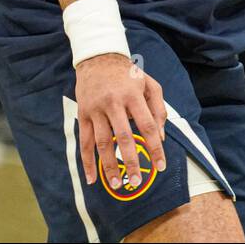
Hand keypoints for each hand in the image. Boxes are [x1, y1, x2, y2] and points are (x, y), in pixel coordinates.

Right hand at [75, 53, 169, 189]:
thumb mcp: (150, 84)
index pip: (148, 126)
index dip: (155, 147)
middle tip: (137, 181)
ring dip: (109, 166)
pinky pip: (84, 142)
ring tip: (117, 184)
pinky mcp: (83, 114)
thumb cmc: (129, 74)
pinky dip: (87, 162)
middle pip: (123, 137)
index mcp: (134, 96)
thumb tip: (161, 137)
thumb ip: (159, 109)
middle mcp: (114, 103)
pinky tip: (92, 178)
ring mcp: (96, 109)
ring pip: (102, 143)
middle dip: (131, 161)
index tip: (160, 166)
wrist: (98, 58)